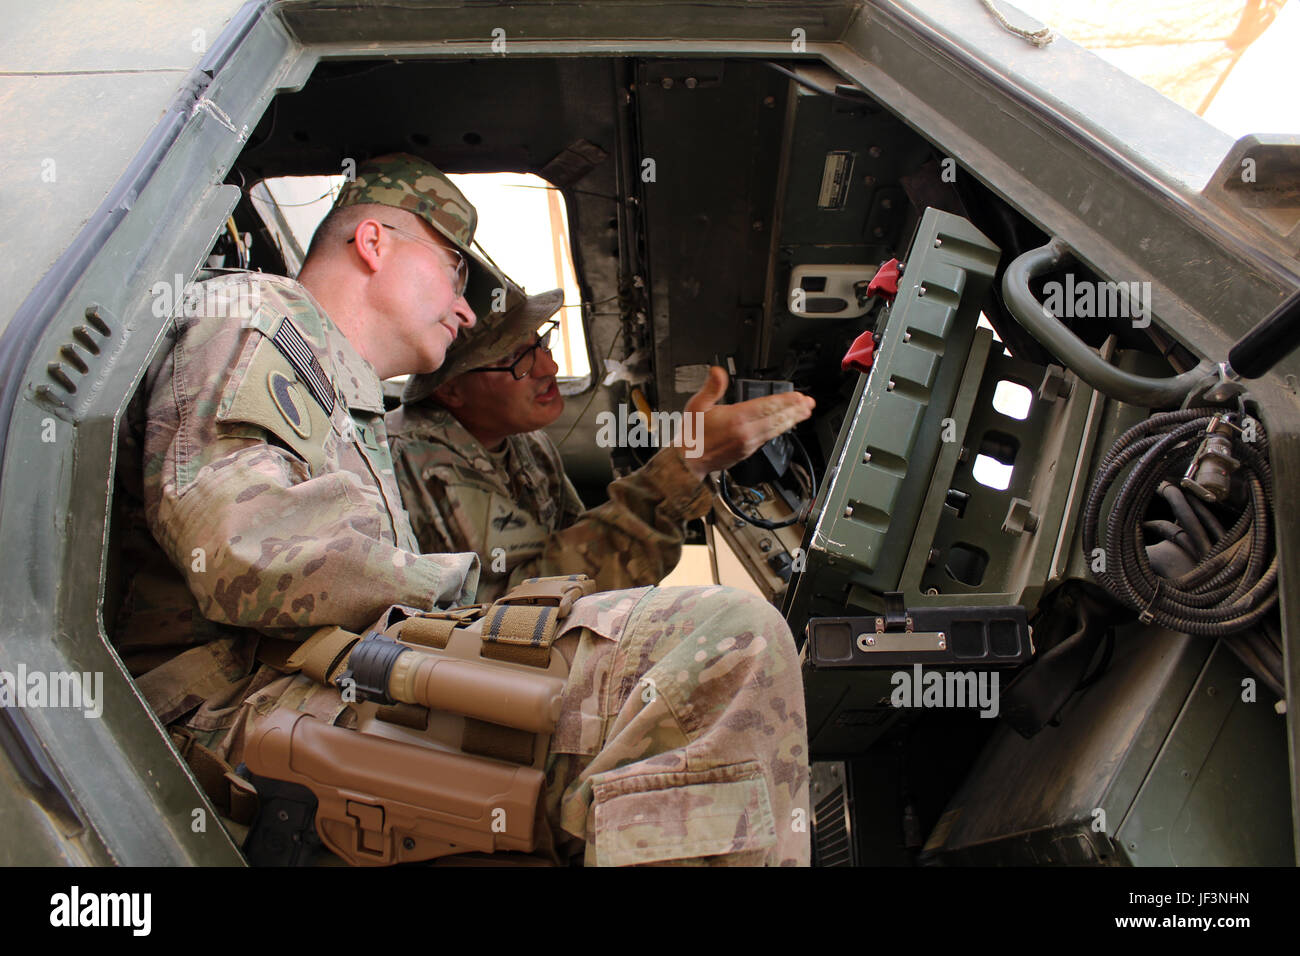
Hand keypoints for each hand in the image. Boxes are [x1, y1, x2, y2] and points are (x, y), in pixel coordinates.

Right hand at [679, 367, 814, 481]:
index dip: (786, 401)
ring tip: (804, 413)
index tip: (799, 397)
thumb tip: (718, 372)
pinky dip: (780, 430)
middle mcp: (746, 433)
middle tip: (809, 404)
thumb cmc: (691, 434)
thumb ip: (711, 388)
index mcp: (736, 419)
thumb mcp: (696, 405)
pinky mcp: (747, 451)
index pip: (767, 407)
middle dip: (795, 410)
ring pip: (775, 430)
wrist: (687, 461)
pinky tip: (784, 426)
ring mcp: (748, 444)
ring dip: (792, 421)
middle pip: (777, 419)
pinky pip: (768, 438)